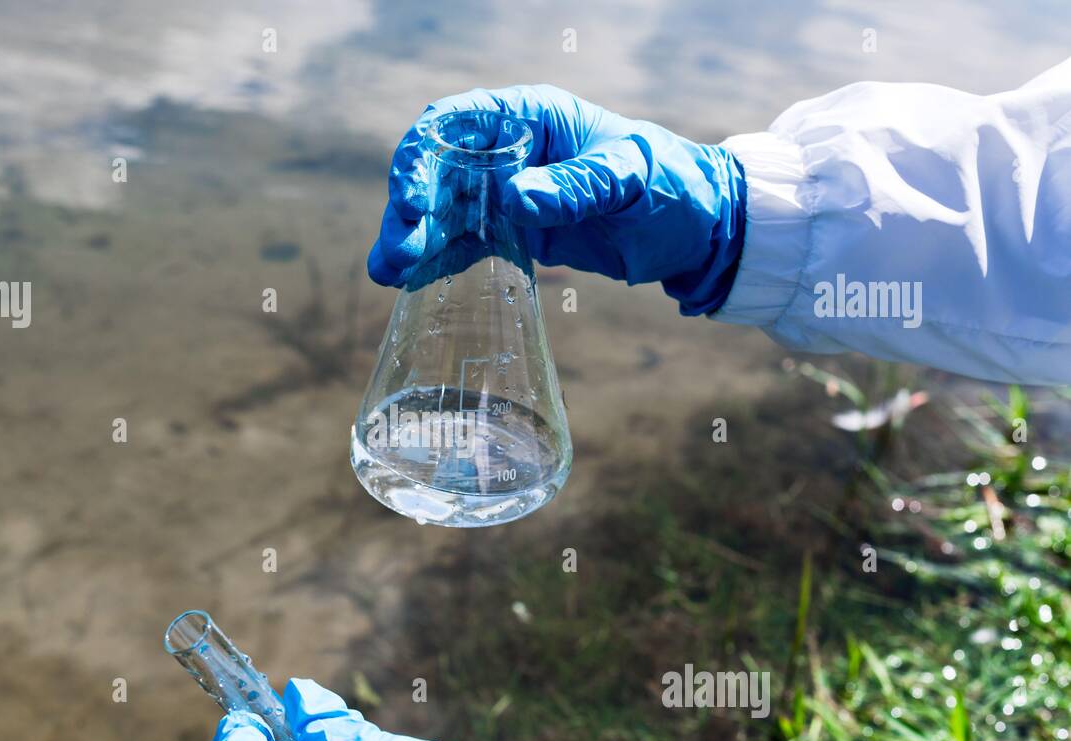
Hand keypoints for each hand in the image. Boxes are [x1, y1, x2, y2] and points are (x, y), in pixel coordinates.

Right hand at [367, 84, 746, 314]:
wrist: (695, 227)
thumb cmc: (669, 185)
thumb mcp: (629, 180)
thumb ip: (575, 187)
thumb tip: (515, 199)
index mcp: (531, 117)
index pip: (456, 121)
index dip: (422, 154)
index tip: (412, 198)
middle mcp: (507, 150)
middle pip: (435, 169)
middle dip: (408, 206)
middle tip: (398, 251)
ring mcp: (505, 192)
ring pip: (439, 208)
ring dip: (409, 237)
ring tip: (388, 273)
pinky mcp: (511, 231)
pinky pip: (460, 240)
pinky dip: (432, 258)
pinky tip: (405, 281)